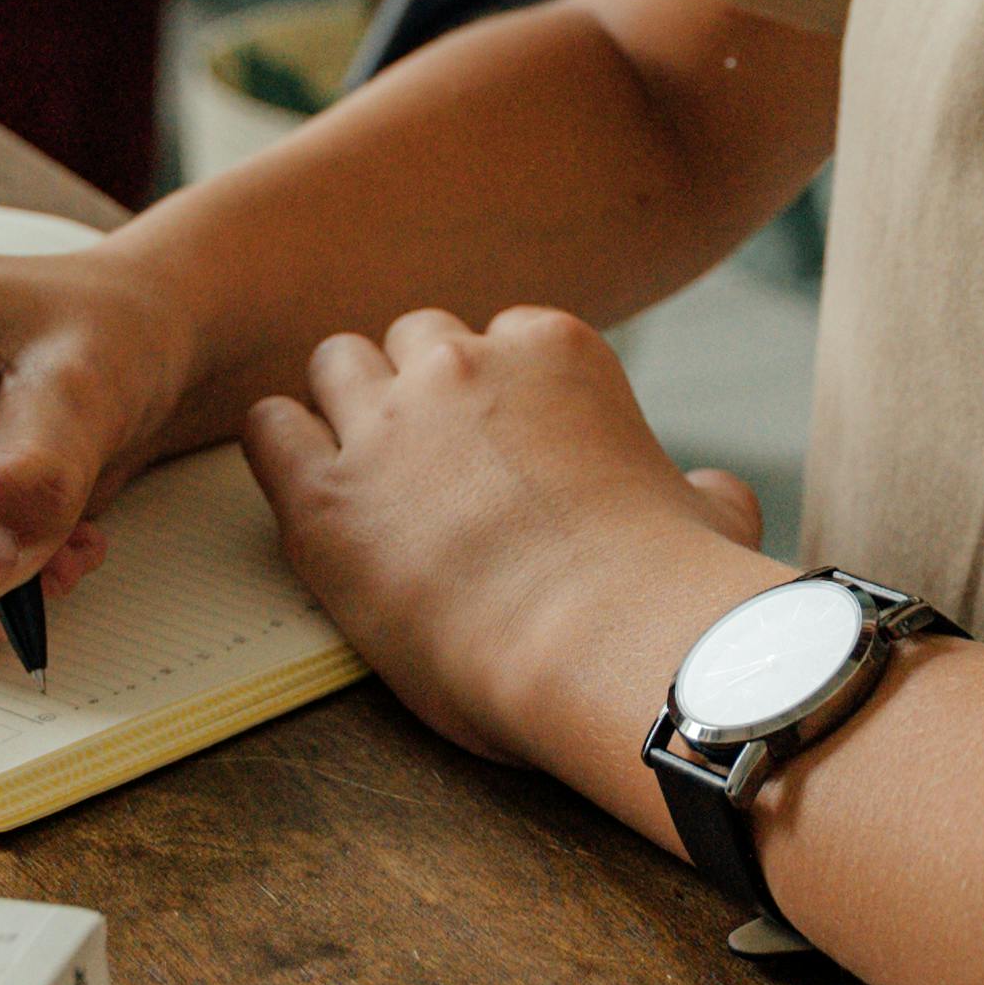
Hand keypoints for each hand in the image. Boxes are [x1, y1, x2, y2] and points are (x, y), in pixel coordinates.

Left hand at [240, 305, 767, 777]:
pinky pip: (271, 429)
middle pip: (413, 339)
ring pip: (337, 364)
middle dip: (420, 388)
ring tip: (368, 474)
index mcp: (553, 350)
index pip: (501, 338)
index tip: (506, 450)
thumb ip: (702, 489)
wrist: (601, 646)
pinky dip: (283, 447)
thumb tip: (712, 493)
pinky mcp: (323, 498)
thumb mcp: (711, 515)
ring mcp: (384, 425)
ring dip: (348, 407)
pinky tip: (309, 486)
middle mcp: (460, 367)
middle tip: (432, 462)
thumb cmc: (664, 590)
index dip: (499, 396)